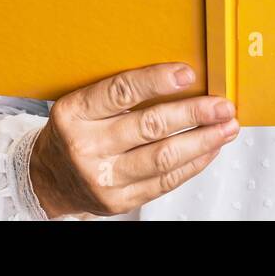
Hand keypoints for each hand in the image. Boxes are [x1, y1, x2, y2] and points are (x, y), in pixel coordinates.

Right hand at [29, 62, 238, 217]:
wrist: (48, 178)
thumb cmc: (75, 132)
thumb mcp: (82, 105)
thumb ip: (119, 94)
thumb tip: (180, 78)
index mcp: (74, 114)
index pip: (120, 92)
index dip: (157, 81)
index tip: (189, 74)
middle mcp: (85, 147)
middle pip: (149, 126)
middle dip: (194, 114)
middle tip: (222, 105)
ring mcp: (102, 178)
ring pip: (163, 157)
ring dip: (202, 141)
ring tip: (226, 128)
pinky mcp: (118, 202)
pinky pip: (164, 181)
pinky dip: (193, 164)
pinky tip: (209, 149)